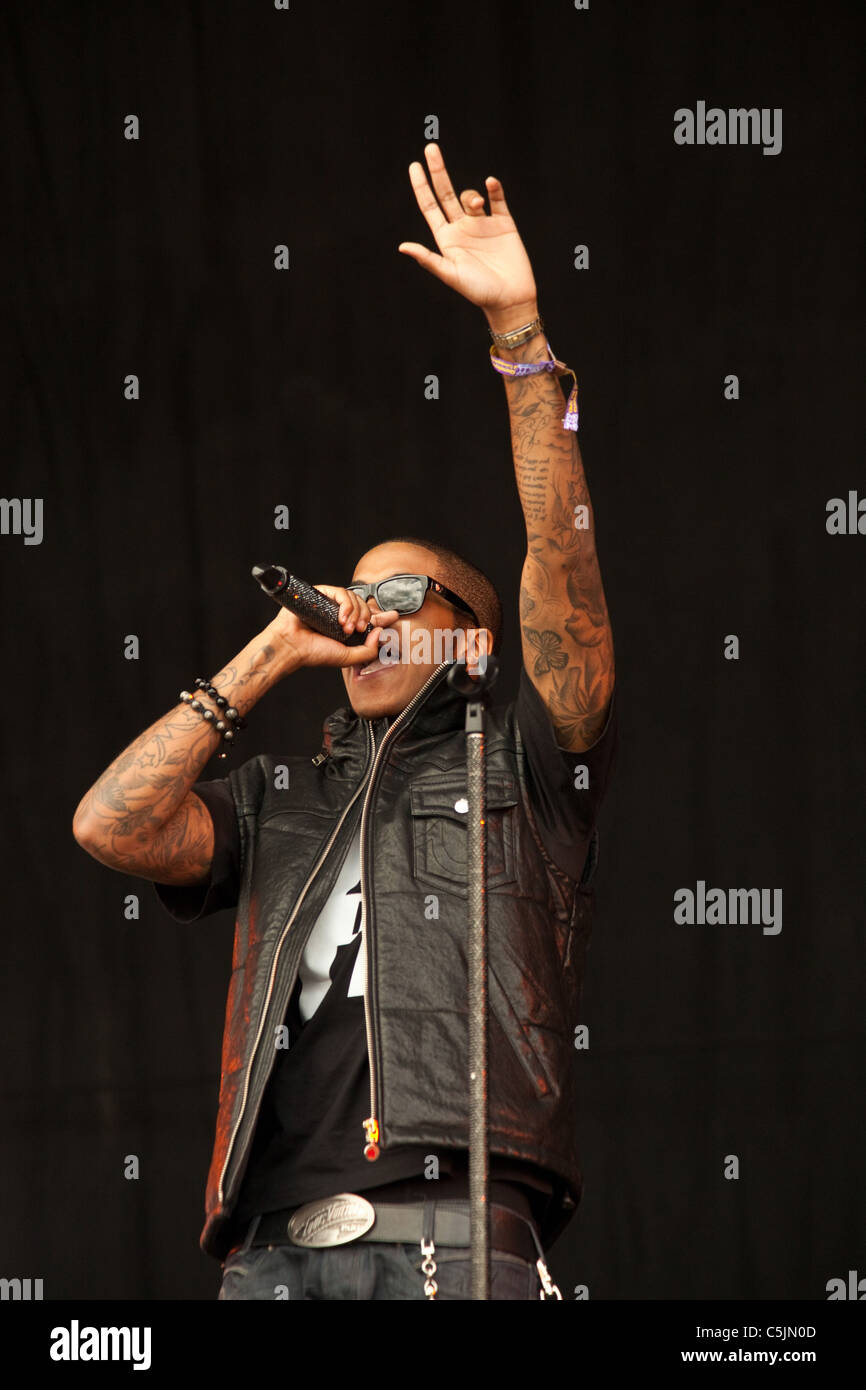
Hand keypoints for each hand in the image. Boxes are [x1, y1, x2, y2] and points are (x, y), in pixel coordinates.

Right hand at [264, 586, 399, 671]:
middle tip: (358, 630)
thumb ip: (368, 651)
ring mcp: (330, 603)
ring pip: (355, 598)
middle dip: (366, 618)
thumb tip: (379, 631)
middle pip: (364, 606)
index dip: (382, 616)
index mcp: (346, 627)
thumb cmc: (315, 653)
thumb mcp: (348, 658)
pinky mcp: (321, 593)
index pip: (369, 617)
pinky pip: (341, 592)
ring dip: (356, 614)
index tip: (394, 615)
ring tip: (346, 628)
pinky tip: (342, 619)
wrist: (292, 647)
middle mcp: (339, 613)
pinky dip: (346, 605)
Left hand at [398, 142, 536, 316]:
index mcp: (447, 239)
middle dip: (438, 171)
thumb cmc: (479, 291)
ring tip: (478, 206)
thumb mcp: (450, 274)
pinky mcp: (504, 224)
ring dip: (471, 195)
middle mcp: (462, 228)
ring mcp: (483, 224)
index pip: (430, 207)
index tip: (414, 166)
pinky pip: (498, 200)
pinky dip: (494, 189)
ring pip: (471, 197)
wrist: (510, 299)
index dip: (421, 187)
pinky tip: (490, 184)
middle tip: (431, 148)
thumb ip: (428, 259)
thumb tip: (402, 246)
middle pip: (447, 193)